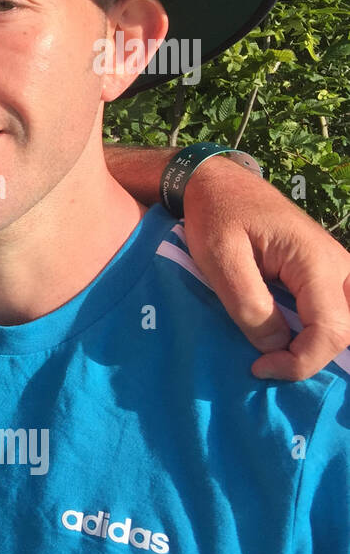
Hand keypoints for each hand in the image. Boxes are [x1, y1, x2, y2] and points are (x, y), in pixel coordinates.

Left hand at [182, 156, 349, 380]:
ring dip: (317, 346)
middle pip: (347, 331)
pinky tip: (286, 340)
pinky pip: (336, 310)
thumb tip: (275, 345)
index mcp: (315, 261)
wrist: (219, 185)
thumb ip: (248, 303)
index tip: (258, 367)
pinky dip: (317, 332)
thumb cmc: (216, 216)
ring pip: (347, 323)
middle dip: (311, 358)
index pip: (332, 329)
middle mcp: (338, 264)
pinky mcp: (326, 273)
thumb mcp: (219, 259)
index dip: (300, 360)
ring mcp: (337, 267)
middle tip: (267, 363)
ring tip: (278, 356)